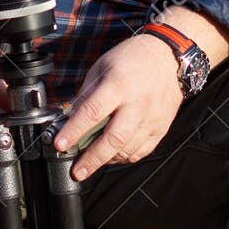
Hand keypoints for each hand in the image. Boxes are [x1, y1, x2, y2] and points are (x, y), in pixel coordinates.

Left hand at [52, 34, 183, 180]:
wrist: (168, 57)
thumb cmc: (132, 58)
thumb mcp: (102, 67)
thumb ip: (87, 94)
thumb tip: (70, 118)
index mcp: (118, 85)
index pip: (92, 112)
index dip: (74, 131)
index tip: (60, 144)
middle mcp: (137, 104)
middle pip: (114, 139)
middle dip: (92, 159)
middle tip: (77, 171)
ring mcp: (151, 118)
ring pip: (127, 149)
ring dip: (107, 159)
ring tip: (92, 161)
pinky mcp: (161, 127)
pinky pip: (141, 151)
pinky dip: (125, 157)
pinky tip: (114, 155)